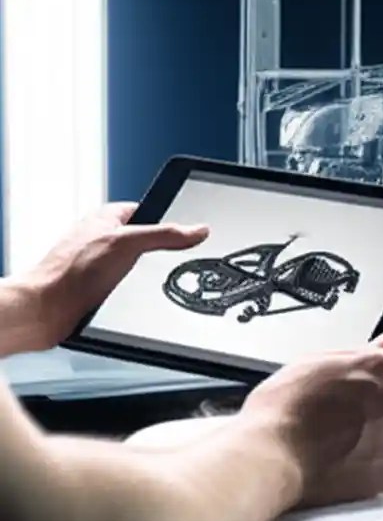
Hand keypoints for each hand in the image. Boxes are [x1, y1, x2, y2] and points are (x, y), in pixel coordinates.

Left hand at [11, 202, 208, 351]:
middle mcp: (101, 238)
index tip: (184, 232)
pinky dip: (130, 293)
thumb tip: (198, 229)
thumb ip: (166, 234)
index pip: (147, 210)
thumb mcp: (128, 242)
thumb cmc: (72, 272)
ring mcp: (99, 263)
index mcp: (105, 217)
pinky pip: (126, 286)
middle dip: (156, 254)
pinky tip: (127, 296)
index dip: (167, 220)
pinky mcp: (97, 287)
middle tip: (158, 261)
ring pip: (137, 267)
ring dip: (141, 277)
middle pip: (146, 241)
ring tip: (136, 281)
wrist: (46, 311)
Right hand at [240, 332, 382, 508]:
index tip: (365, 388)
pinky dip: (369, 466)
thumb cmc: (282, 407)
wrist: (269, 457)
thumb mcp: (314, 362)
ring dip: (374, 437)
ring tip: (336, 444)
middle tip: (340, 417)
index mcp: (380, 369)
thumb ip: (360, 351)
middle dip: (377, 407)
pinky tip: (341, 464)